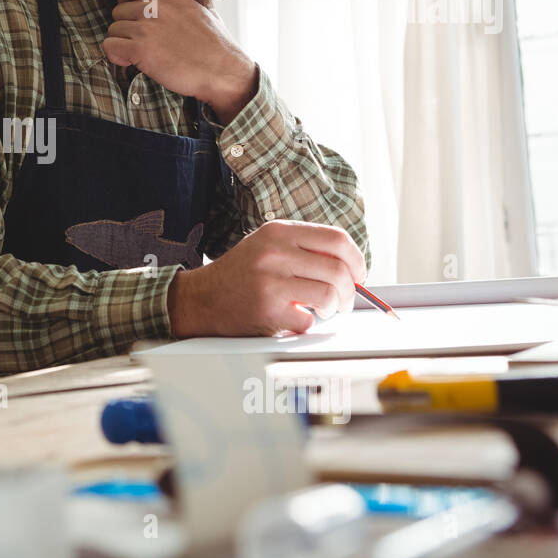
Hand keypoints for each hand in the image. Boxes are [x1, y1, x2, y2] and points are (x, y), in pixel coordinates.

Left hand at [104, 0, 258, 122]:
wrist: (222, 71)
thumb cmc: (214, 44)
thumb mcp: (201, 7)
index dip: (125, 0)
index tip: (135, 16)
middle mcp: (155, 5)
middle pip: (117, 10)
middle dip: (125, 27)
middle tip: (141, 41)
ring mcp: (146, 26)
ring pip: (113, 29)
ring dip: (122, 43)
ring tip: (141, 53)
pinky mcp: (140, 48)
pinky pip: (109, 46)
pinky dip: (116, 55)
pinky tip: (130, 61)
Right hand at [166, 220, 365, 336]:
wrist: (199, 299)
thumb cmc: (239, 275)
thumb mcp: (267, 246)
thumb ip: (303, 248)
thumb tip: (349, 266)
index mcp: (279, 232)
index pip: (337, 239)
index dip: (356, 260)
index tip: (357, 274)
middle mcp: (275, 252)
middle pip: (339, 270)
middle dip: (350, 291)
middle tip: (343, 301)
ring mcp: (271, 280)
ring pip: (330, 295)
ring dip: (332, 309)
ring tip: (320, 311)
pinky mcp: (267, 309)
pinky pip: (308, 320)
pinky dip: (305, 324)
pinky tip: (290, 318)